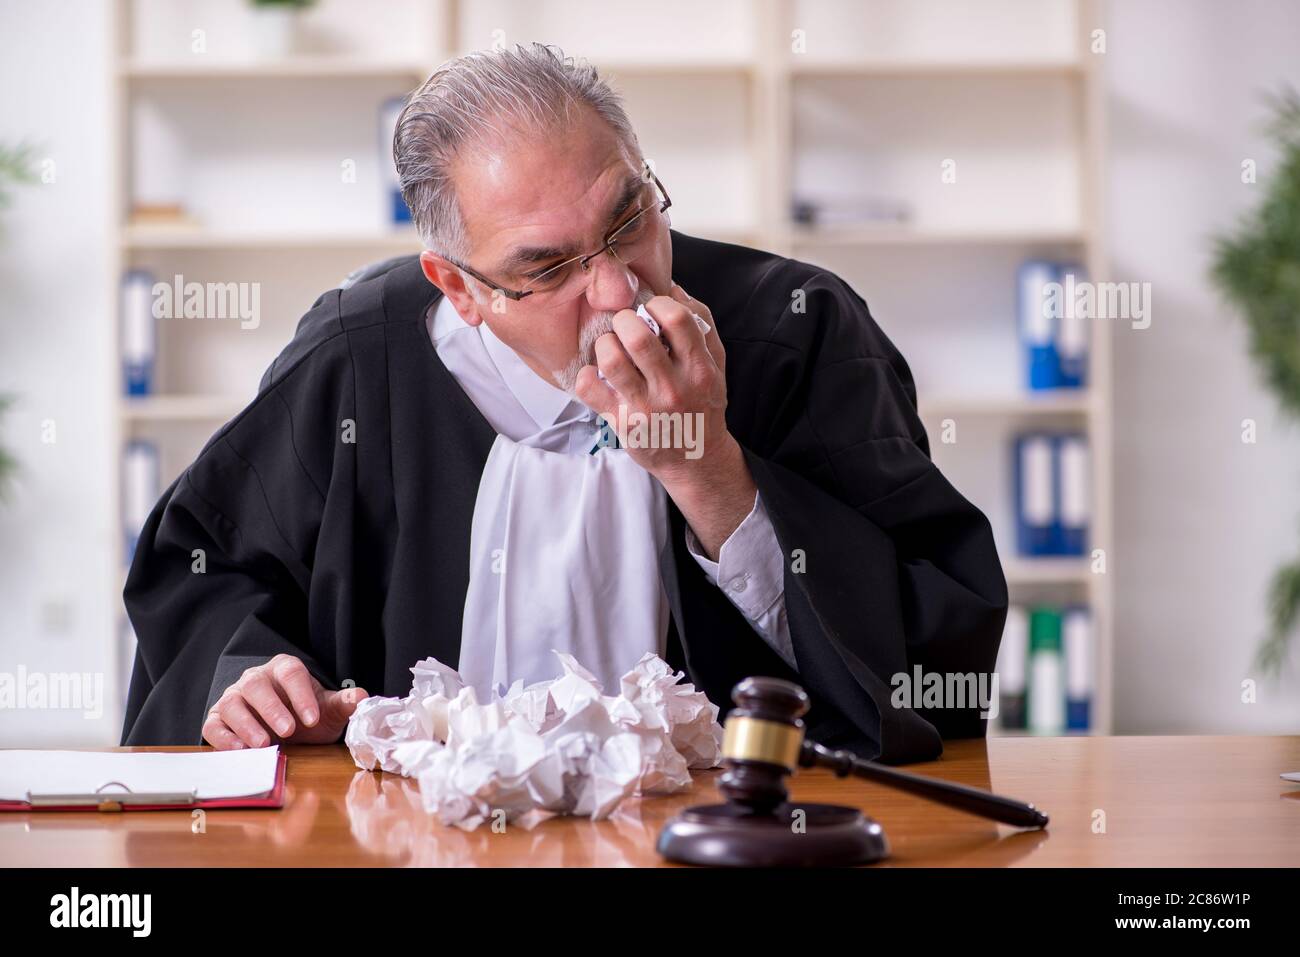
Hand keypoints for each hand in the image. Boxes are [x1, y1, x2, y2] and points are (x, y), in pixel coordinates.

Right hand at [202, 654, 367, 749]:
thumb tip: (362, 696)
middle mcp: (255, 679)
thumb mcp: (327, 711)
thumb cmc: (305, 716)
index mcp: (284, 669)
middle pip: (256, 684)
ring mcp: (233, 698)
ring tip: (263, 744)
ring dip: (246, 724)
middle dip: (271, 708)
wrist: (285, 730)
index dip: (301, 694)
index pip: (290, 673)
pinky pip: (214, 725)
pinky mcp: (218, 719)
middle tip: (288, 731)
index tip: (313, 719)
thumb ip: (342, 704)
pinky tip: (241, 751)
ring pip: (231, 703)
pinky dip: (224, 738)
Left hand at [575, 283, 729, 483]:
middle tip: (624, 326)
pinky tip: (597, 375)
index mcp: (699, 370)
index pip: (677, 319)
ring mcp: (646, 409)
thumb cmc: (703, 405)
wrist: (696, 460)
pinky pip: (590, 389)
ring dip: (605, 344)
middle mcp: (674, 389)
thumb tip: (673, 288)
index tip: (652, 310)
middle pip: (638, 337)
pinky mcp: (622, 424)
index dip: (658, 304)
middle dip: (624, 320)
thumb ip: (702, 326)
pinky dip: (587, 376)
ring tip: (610, 347)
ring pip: (611, 360)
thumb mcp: (716, 366)